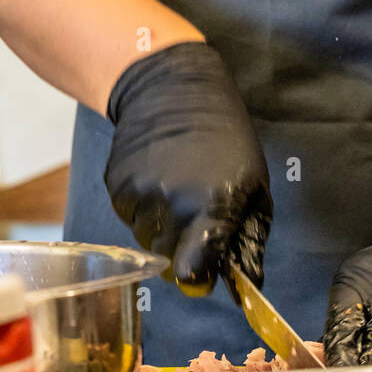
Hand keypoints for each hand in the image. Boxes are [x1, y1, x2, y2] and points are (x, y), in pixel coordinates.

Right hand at [104, 42, 272, 293]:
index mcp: (211, 205)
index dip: (200, 274)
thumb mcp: (254, 184)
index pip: (194, 269)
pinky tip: (156, 176)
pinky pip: (129, 217)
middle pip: (170, 259)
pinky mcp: (116, 186)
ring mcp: (138, 195)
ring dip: (162, 227)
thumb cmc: (224, 136)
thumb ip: (249, 237)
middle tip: (196, 211)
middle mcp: (170, 205)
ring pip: (147, 239)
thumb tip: (247, 283)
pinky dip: (142, 208)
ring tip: (175, 186)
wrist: (170, 88)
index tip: (205, 268)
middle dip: (184, 246)